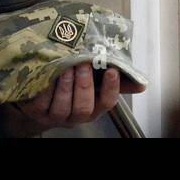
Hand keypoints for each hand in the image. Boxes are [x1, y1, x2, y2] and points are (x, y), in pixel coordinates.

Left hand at [11, 64, 145, 131]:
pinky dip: (46, 89)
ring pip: (63, 107)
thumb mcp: (95, 81)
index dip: (111, 88)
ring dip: (66, 86)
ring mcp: (56, 116)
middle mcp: (76, 115)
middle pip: (85, 107)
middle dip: (85, 85)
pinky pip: (41, 104)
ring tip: (67, 67)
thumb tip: (142, 85)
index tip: (112, 70)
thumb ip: (116, 81)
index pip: (107, 102)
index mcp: (94, 107)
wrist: (41, 97)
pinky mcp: (37, 112)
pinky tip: (49, 75)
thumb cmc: (73, 85)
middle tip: (84, 63)